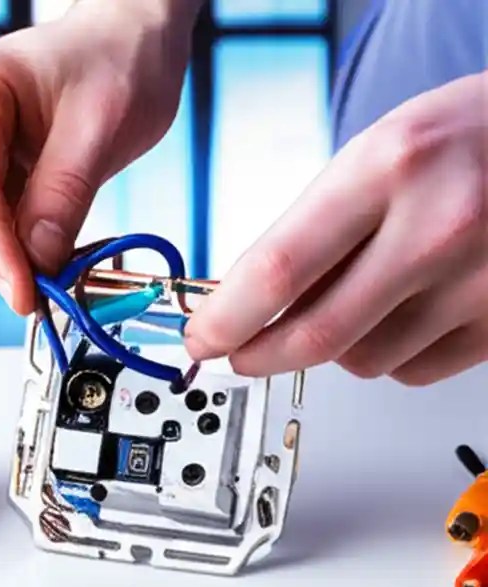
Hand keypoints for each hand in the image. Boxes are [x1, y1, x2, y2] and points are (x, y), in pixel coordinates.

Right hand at [0, 0, 201, 313]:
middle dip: (4, 258)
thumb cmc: (117, 59)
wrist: (125, 40)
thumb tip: (38, 262)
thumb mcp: (102, 126)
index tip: (26, 294)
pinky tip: (50, 240)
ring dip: (11, 257)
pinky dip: (16, 247)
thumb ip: (64, 195)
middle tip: (58, 285)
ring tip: (63, 256)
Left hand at [185, 71, 487, 385]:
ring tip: (351, 300)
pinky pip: (415, 371)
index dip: (227, 317)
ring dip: (334, 347)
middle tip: (238, 353)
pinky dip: (391, 356)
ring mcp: (480, 281)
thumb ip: (316, 226)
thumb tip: (246, 302)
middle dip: (259, 354)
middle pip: (317, 333)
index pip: (280, 268)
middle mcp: (439, 226)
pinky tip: (400, 313)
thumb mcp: (377, 154)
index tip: (201, 336)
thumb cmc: (464, 139)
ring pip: (363, 361)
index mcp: (389, 168)